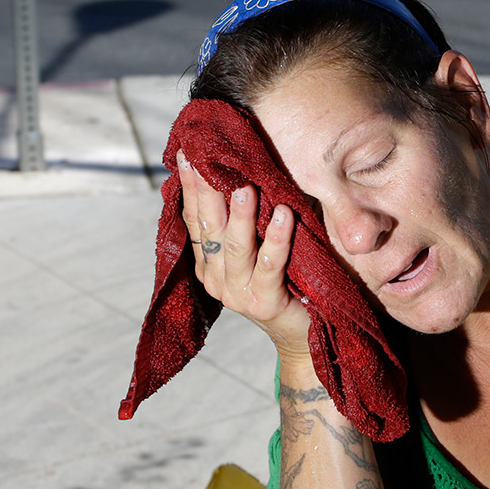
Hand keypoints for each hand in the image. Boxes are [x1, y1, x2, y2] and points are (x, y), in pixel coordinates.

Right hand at [176, 151, 312, 357]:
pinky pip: (270, 266)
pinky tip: (285, 215)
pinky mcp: (264, 303)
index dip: (190, 187)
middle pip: (210, 228)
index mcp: (208, 264)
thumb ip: (243, 223)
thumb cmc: (282, 283)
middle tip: (207, 159)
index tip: (188, 154)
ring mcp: (237, 294)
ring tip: (244, 188)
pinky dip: (278, 240)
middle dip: (207, 192)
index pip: (195, 219)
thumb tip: (237, 174)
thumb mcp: (255, 251)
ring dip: (240, 216)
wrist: (301, 334)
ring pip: (236, 247)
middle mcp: (216, 279)